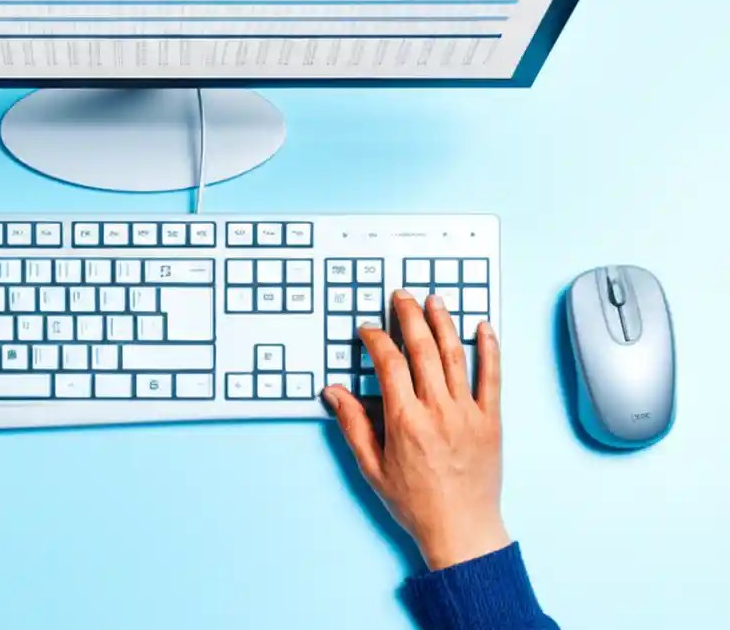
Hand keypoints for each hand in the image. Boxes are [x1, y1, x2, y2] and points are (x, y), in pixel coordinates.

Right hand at [324, 290, 507, 570]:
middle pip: (423, 349)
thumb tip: (334, 392)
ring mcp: (467, 413)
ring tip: (434, 299)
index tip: (369, 330)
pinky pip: (492, 377)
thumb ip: (353, 425)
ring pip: (455, 355)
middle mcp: (437, 410)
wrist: (461, 529)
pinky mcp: (491, 420)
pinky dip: (489, 349)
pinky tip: (485, 328)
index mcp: (404, 421)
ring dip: (444, 322)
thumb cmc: (415, 503)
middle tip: (401, 297)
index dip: (376, 340)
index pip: (389, 363)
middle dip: (409, 317)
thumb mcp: (372, 467)